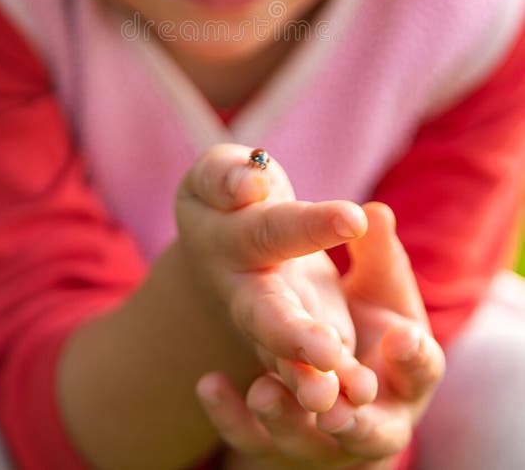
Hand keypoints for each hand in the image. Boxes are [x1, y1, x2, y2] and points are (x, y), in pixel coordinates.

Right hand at [176, 144, 376, 414]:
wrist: (220, 245)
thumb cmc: (226, 196)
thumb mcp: (217, 174)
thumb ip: (226, 175)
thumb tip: (252, 182)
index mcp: (227, 241)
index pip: (270, 231)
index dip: (309, 225)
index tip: (354, 217)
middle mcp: (244, 294)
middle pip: (264, 316)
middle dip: (294, 336)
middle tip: (328, 352)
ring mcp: (268, 329)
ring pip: (285, 362)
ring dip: (308, 383)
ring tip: (334, 400)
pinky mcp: (292, 349)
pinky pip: (305, 376)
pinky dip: (326, 391)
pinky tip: (358, 398)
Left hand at [195, 203, 444, 468]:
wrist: (345, 383)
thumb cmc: (377, 323)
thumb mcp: (382, 286)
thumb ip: (379, 253)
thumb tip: (376, 212)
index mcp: (410, 372)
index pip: (422, 369)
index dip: (415, 357)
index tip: (401, 337)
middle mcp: (377, 419)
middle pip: (371, 432)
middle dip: (354, 420)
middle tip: (333, 405)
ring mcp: (328, 442)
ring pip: (308, 446)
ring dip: (287, 421)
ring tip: (263, 392)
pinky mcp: (281, 446)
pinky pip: (254, 443)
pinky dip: (233, 419)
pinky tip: (209, 385)